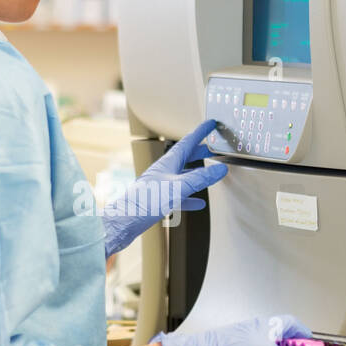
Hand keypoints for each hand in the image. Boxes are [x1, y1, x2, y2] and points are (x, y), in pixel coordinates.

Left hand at [103, 119, 227, 258]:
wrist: (125, 221)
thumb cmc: (146, 201)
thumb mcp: (179, 187)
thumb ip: (200, 178)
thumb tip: (220, 169)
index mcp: (168, 163)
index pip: (188, 142)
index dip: (201, 132)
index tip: (211, 124)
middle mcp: (164, 171)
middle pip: (186, 157)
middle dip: (200, 151)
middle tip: (213, 147)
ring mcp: (160, 185)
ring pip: (183, 175)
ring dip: (197, 173)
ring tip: (209, 174)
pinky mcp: (158, 200)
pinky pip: (179, 195)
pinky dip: (191, 197)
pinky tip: (198, 203)